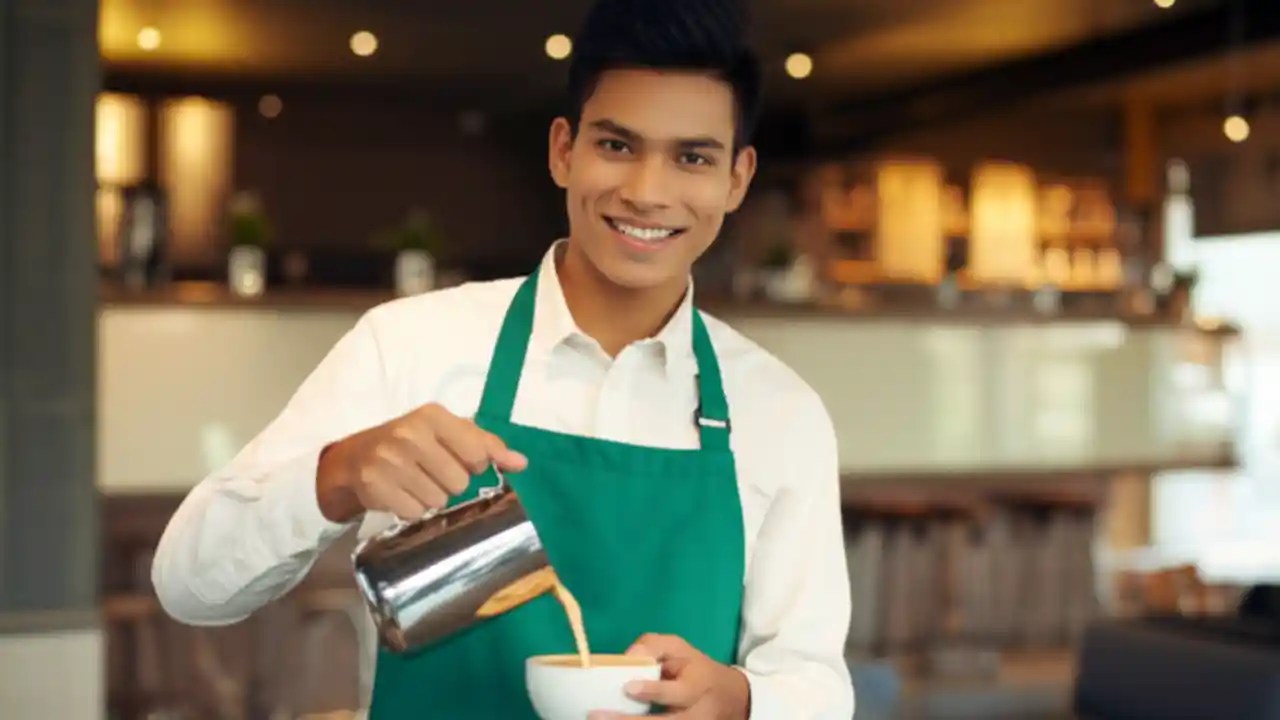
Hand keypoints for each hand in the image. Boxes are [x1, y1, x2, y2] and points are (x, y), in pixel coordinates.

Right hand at [316, 402, 526, 522]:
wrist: (354, 457)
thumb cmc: (411, 442)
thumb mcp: (447, 433)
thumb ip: (486, 445)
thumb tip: (521, 463)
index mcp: (433, 416)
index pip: (478, 454)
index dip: (474, 465)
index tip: (460, 461)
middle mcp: (410, 434)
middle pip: (459, 482)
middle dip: (450, 484)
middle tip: (432, 474)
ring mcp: (389, 460)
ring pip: (438, 500)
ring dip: (431, 498)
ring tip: (415, 484)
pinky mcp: (375, 485)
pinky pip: (414, 513)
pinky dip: (412, 509)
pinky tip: (401, 494)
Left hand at [589, 634, 749, 719]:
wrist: (730, 698)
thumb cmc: (695, 668)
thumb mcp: (679, 649)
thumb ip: (653, 647)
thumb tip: (627, 657)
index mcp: (698, 686)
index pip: (678, 692)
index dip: (653, 691)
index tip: (628, 687)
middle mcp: (697, 715)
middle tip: (597, 717)